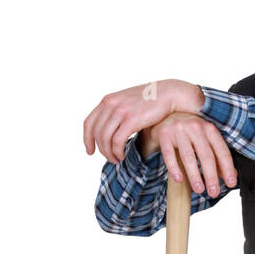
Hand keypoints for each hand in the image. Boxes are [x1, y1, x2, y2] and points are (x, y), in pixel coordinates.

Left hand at [83, 79, 205, 162]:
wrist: (167, 94)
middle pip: (96, 133)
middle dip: (101, 150)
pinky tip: (123, 155)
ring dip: (109, 153)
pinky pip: (117, 141)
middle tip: (110, 159)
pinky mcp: (131, 119)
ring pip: (106, 139)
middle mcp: (111, 104)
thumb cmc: (150, 101)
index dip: (87, 139)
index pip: (89, 123)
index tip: (90, 151)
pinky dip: (118, 152)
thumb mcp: (127, 102)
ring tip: (117, 159)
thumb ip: (116, 112)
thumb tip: (109, 129)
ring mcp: (120, 111)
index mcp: (108, 100)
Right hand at [141, 113, 236, 195]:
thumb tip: (231, 176)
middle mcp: (196, 127)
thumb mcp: (206, 140)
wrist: (166, 116)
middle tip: (214, 192)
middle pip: (206, 155)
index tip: (231, 183)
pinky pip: (169, 154)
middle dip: (211, 176)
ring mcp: (179, 130)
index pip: (221, 151)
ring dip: (195, 176)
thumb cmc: (190, 131)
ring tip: (199, 189)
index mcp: (209, 129)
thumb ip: (218, 156)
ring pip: (188, 157)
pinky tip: (179, 179)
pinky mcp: (165, 134)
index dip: (227, 168)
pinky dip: (174, 169)